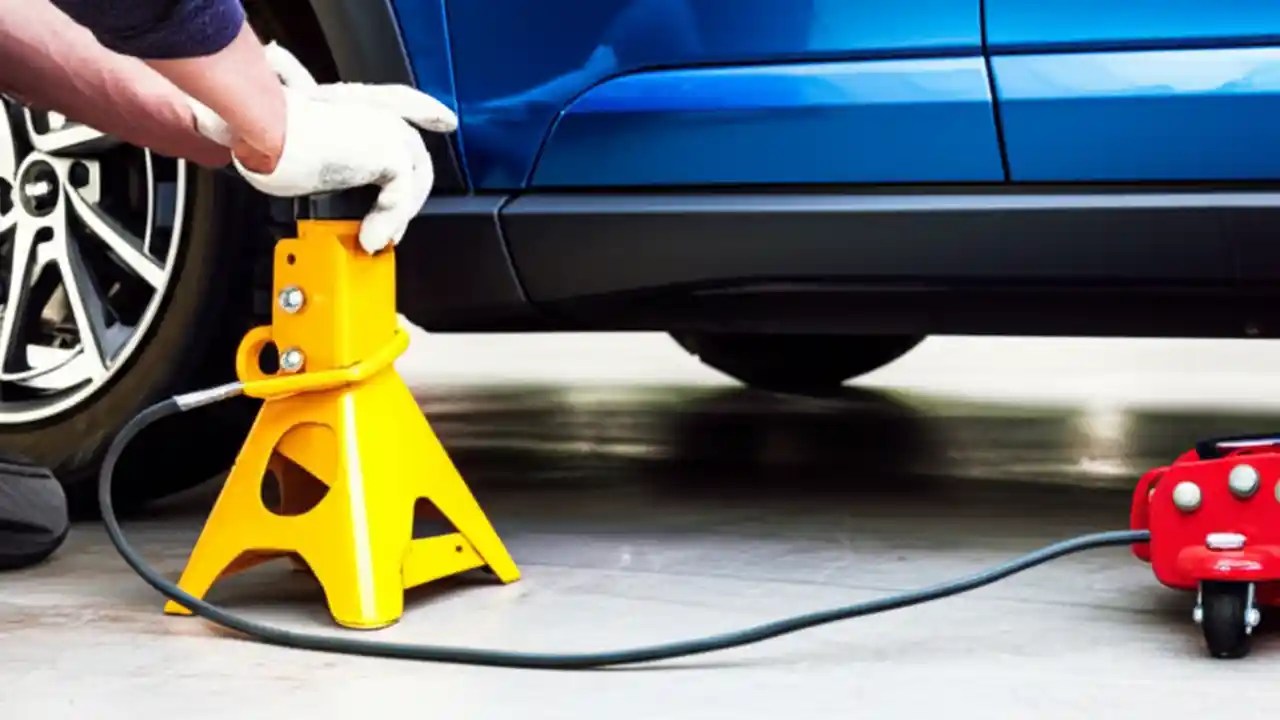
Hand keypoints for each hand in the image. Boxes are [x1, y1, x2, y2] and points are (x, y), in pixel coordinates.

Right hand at [189, 45, 456, 253]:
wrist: (254, 129)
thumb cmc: (255, 130)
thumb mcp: (290, 140)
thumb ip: (313, 147)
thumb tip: (316, 163)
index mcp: (346, 102)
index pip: (399, 101)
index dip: (425, 109)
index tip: (445, 121)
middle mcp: (368, 108)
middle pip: (410, 148)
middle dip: (408, 193)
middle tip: (392, 227)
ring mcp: (380, 125)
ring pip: (412, 174)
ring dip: (398, 212)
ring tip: (378, 238)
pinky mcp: (385, 148)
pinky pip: (400, 195)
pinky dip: (389, 221)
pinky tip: (371, 238)